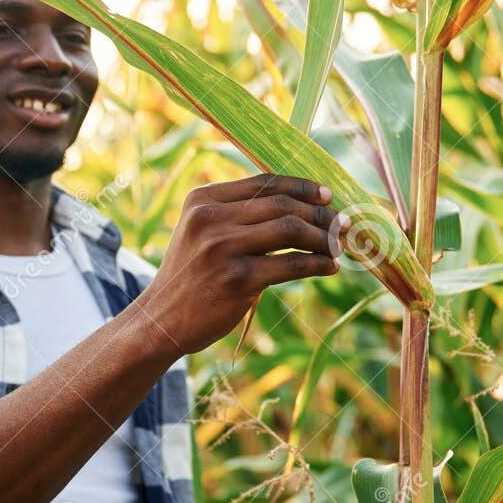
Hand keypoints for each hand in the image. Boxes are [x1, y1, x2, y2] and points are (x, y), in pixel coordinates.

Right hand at [135, 174, 346, 355]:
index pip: (264, 182)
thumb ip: (235, 214)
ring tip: (338, 246)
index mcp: (203, 199)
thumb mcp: (200, 233)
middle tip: (341, 223)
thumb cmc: (190, 277)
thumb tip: (296, 204)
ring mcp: (222, 248)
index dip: (301, 186)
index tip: (327, 194)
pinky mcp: (237, 279)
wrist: (160, 320)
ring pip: (290, 230)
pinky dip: (316, 264)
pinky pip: (290, 264)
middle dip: (319, 212)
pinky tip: (329, 267)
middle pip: (282, 205)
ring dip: (322, 237)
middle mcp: (210, 218)